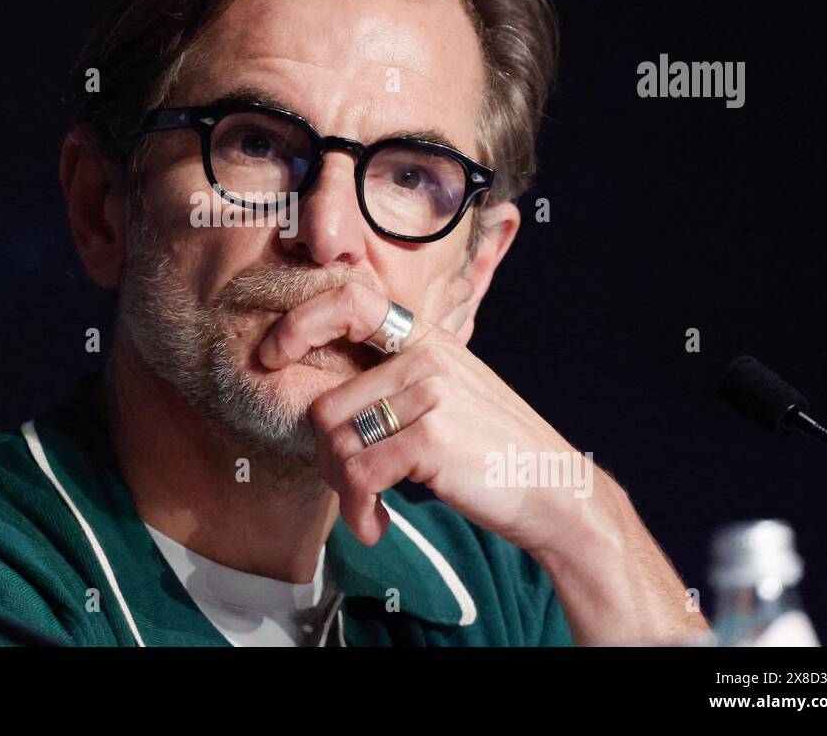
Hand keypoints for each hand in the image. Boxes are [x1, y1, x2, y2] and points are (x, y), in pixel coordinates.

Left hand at [256, 281, 599, 552]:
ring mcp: (429, 393)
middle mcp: (426, 356)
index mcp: (426, 338)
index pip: (350, 300)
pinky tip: (377, 526)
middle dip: (325, 458)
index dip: (301, 322)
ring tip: (366, 509)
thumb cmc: (491, 449)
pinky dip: (359, 511)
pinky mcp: (429, 437)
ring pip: (336, 442)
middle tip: (348, 487)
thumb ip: (396, 381)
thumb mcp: (449, 392)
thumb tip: (323, 400)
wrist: (555, 490)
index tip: (271, 354)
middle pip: (326, 404)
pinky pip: (359, 476)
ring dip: (342, 490)